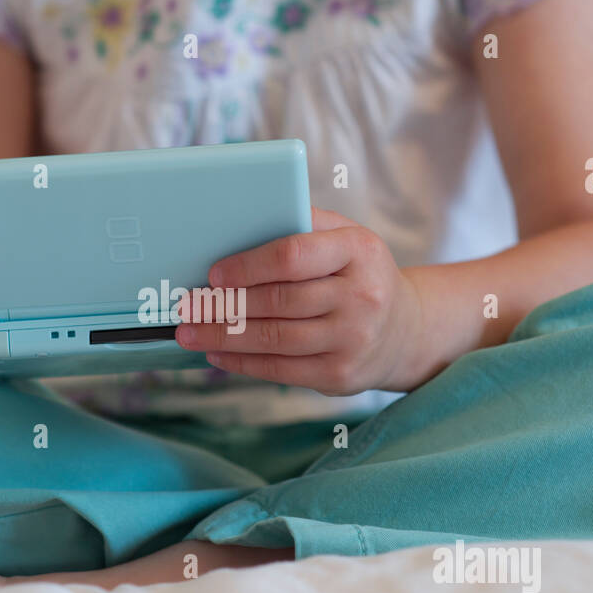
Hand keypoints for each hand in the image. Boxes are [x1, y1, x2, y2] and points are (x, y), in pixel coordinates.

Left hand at [175, 208, 422, 395]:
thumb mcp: (346, 238)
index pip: (294, 256)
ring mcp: (353, 339)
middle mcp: (361, 296)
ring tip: (190, 332)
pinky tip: (216, 354)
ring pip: (274, 339)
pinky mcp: (340, 375)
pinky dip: (242, 363)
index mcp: (359, 251)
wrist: (404, 330)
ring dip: (224, 337)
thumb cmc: (358, 274)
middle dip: (224, 305)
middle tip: (187, 306)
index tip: (214, 274)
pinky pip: (280, 369)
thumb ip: (303, 224)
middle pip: (279, 302)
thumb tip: (239, 218)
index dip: (249, 266)